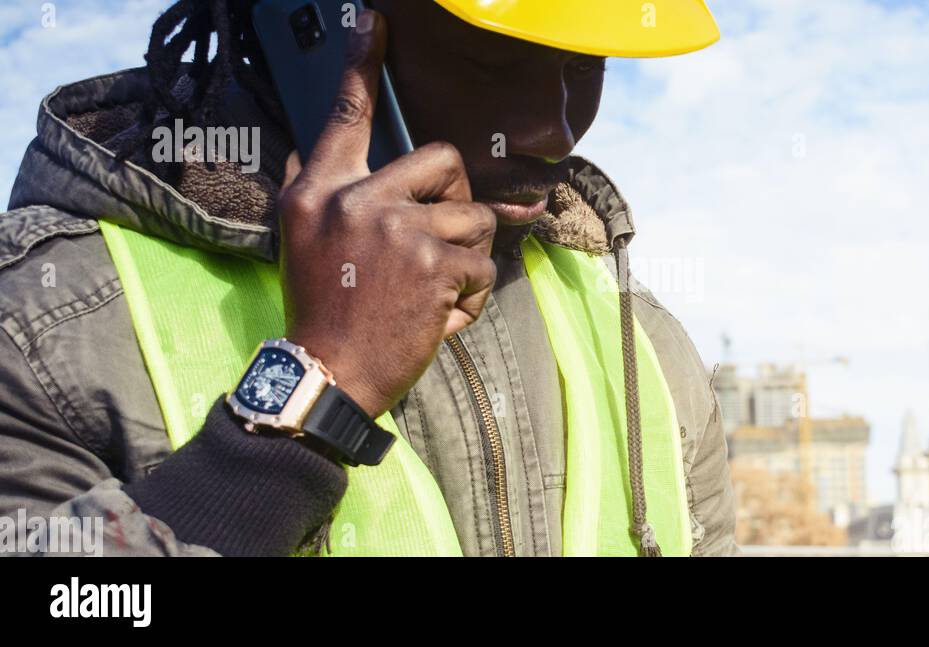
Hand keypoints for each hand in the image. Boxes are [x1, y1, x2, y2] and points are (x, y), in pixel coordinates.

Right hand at [277, 10, 495, 416]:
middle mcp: (357, 201)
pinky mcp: (434, 265)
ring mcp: (398, 231)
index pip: (346, 119)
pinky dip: (471, 298)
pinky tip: (437, 317)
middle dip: (457, 200)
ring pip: (475, 217)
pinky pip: (482, 265)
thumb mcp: (298, 242)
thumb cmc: (320, 309)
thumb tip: (309, 147)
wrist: (329, 375)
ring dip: (466, 258)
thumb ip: (308, 190)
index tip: (377, 19)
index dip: (361, 64)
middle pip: (443, 159)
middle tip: (439, 238)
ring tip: (433, 290)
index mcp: (321, 192)